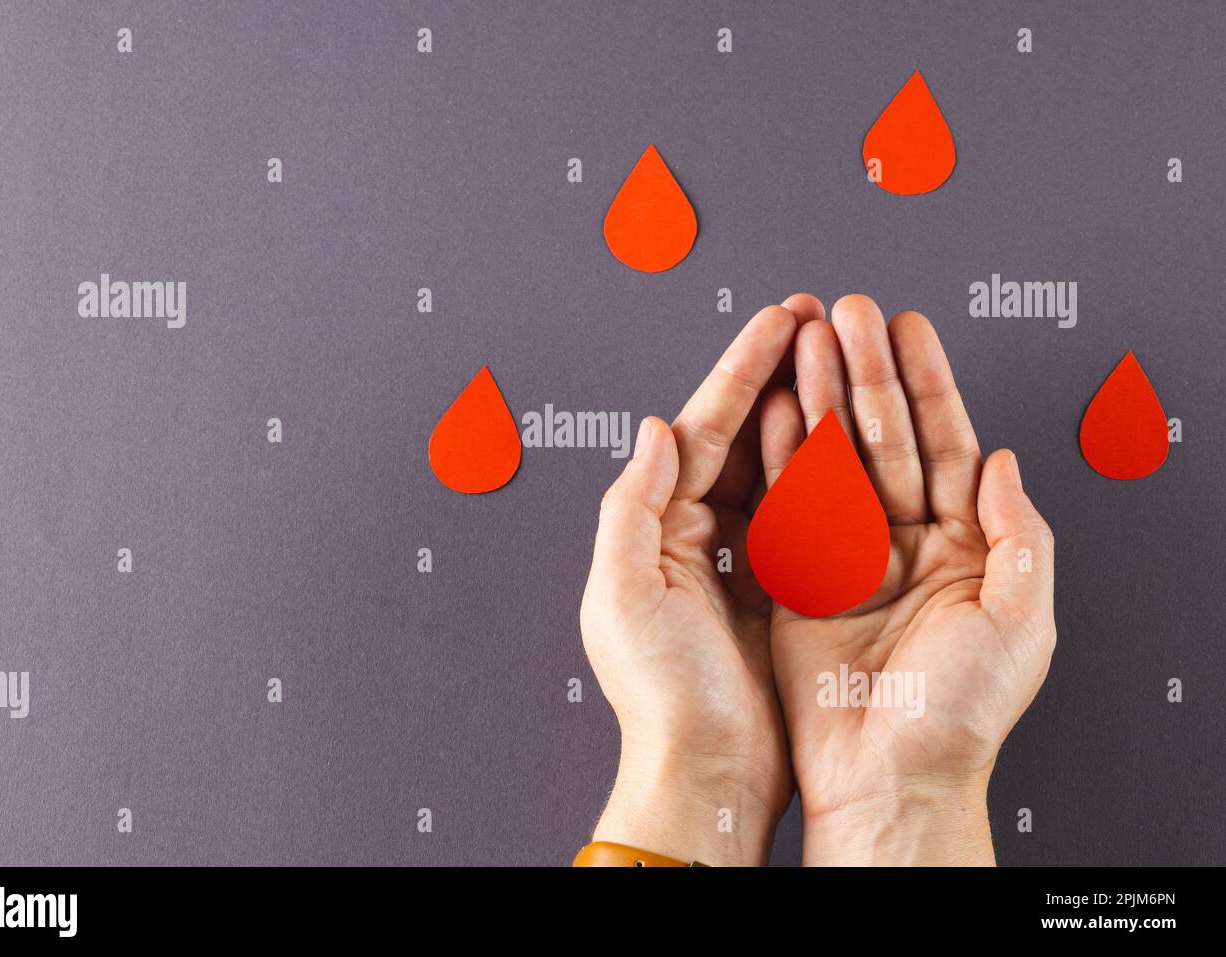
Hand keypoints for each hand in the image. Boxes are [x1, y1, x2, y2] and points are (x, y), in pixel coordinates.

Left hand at [579, 299, 820, 865]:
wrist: (706, 772)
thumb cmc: (661, 694)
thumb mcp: (624, 595)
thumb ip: (632, 507)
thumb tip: (655, 430)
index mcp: (654, 528)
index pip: (702, 430)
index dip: (741, 371)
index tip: (780, 320)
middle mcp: (692, 536)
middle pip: (740, 436)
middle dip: (777, 374)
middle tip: (818, 319)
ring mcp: (737, 561)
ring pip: (776, 466)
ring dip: (806, 412)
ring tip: (840, 359)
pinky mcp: (777, 591)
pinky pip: (805, 516)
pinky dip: (826, 474)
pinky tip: (853, 439)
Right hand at [760, 294, 1056, 864]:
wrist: (887, 781)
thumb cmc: (960, 716)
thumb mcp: (1021, 625)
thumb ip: (1021, 536)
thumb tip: (1003, 459)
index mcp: (967, 551)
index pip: (948, 446)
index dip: (928, 385)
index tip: (906, 328)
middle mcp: (908, 548)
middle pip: (886, 441)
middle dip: (866, 373)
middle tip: (845, 311)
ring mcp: (851, 561)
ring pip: (835, 462)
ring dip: (821, 399)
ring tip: (805, 340)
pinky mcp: (801, 583)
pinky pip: (792, 507)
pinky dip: (783, 457)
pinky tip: (776, 408)